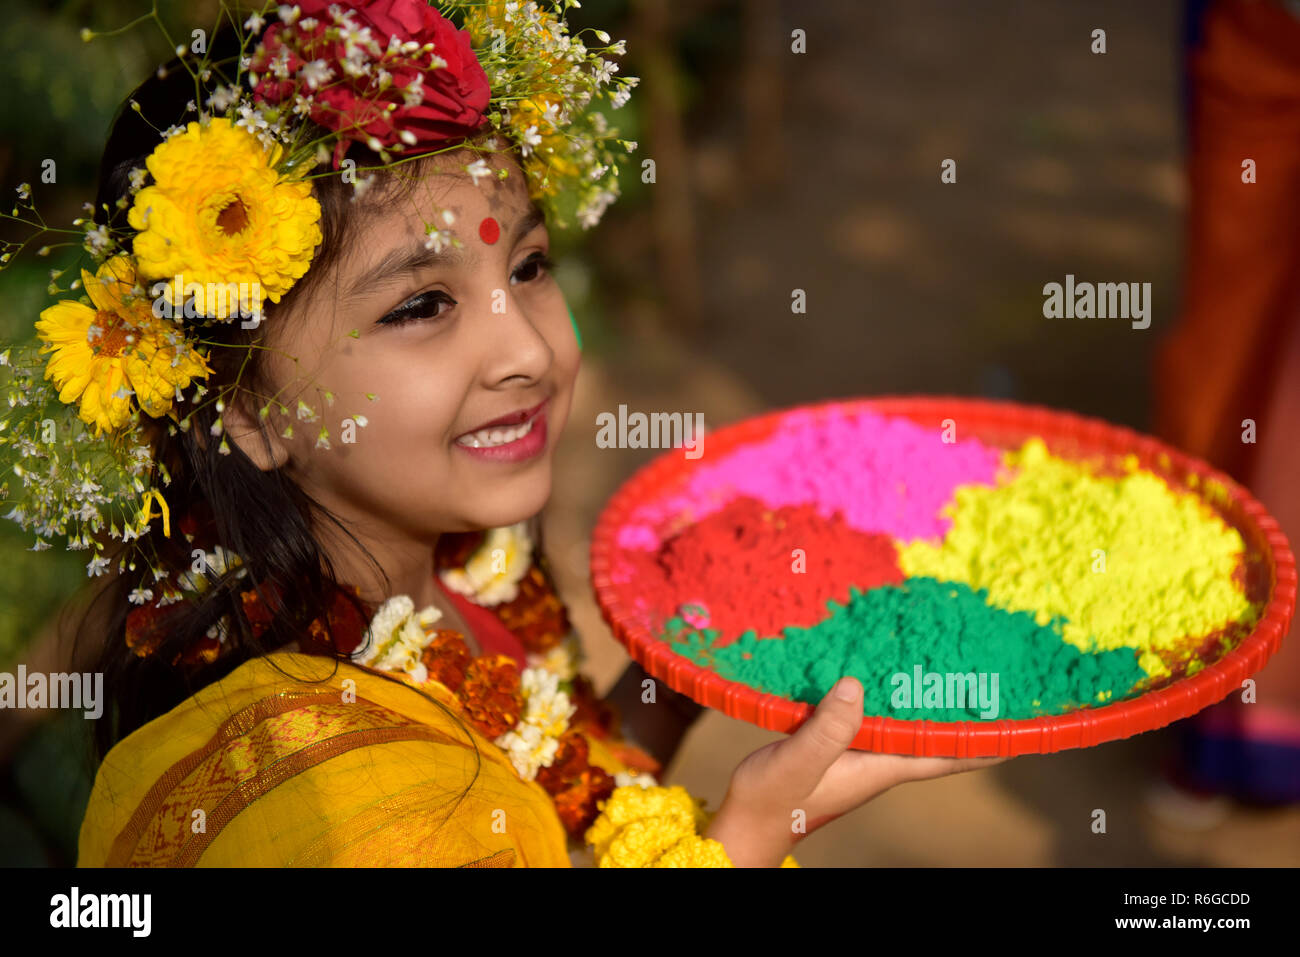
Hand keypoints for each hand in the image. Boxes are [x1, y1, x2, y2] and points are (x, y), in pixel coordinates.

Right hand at [704, 677, 1009, 865]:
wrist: (745, 822)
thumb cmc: (772, 800)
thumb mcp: (798, 761)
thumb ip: (828, 727)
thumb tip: (858, 685)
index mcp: (883, 766)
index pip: (951, 755)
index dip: (991, 741)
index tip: (1027, 721)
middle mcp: (879, 758)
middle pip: (937, 734)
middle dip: (966, 709)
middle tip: (993, 672)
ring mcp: (859, 751)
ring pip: (906, 721)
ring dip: (928, 697)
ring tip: (949, 660)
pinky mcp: (836, 743)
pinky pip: (873, 713)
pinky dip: (885, 692)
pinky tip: (879, 669)